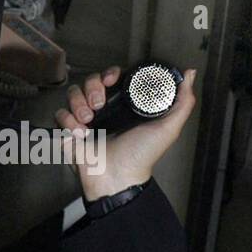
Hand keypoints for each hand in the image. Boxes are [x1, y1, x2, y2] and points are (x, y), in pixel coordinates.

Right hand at [55, 65, 197, 200]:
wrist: (118, 178)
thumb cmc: (142, 155)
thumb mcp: (168, 128)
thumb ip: (182, 102)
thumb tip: (190, 73)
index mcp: (124, 105)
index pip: (112, 77)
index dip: (110, 73)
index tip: (112, 79)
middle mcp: (104, 109)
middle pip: (90, 81)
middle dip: (92, 87)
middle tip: (99, 104)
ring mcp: (85, 119)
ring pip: (73, 93)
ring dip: (78, 103)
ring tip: (88, 121)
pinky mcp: (69, 130)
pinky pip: (60, 113)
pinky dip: (68, 120)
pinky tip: (79, 133)